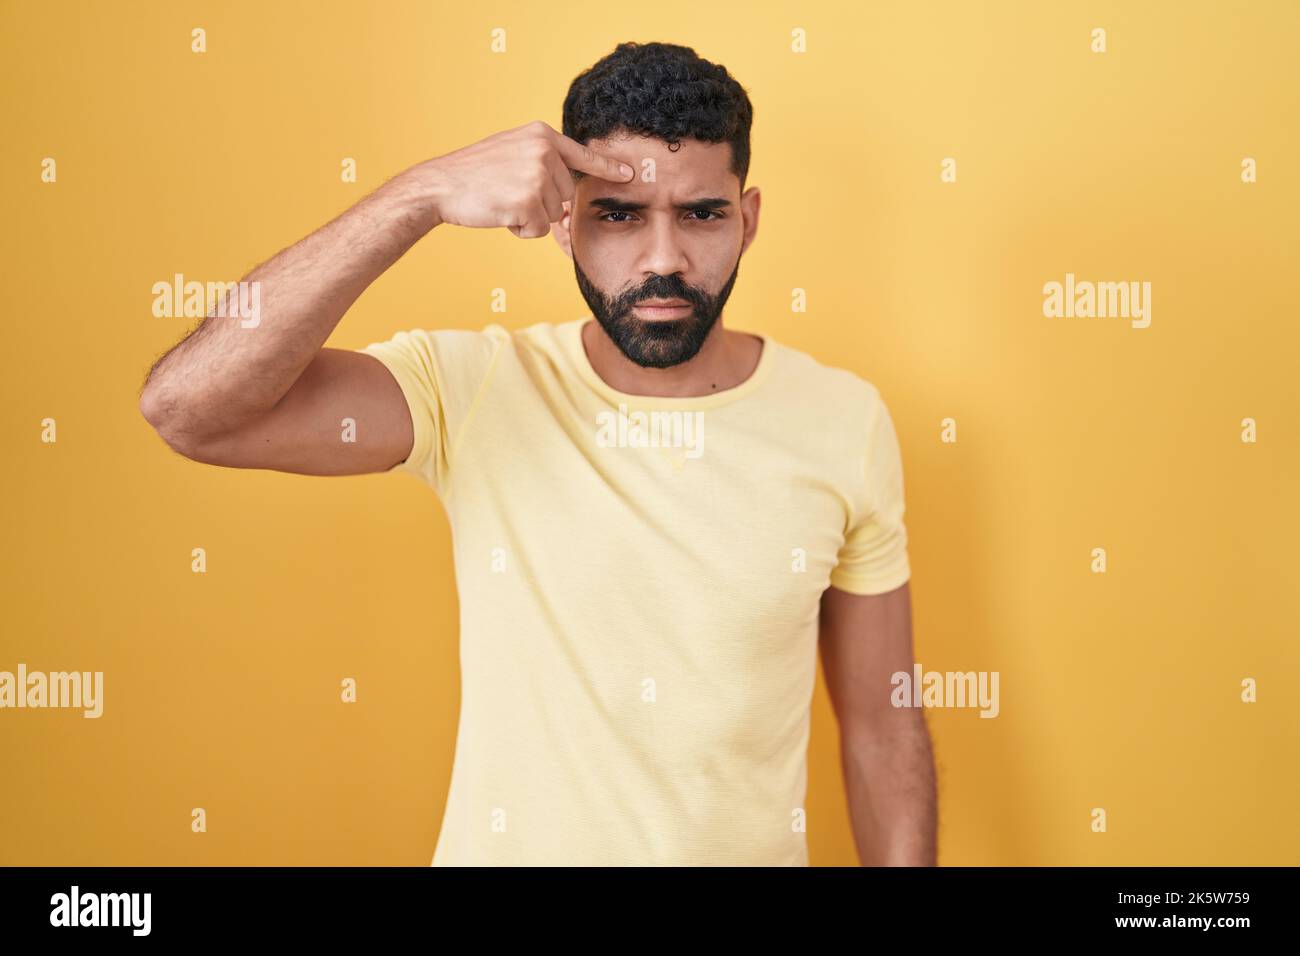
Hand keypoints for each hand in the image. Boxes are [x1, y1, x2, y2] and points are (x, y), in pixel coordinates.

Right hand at [418, 120, 634, 237]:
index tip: (630, 174)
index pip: (580, 154)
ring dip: (531, 218)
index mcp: (540, 135)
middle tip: (509, 194)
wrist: (440, 185)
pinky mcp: (528, 200)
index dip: (607, 167)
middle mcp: (543, 151)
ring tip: (502, 202)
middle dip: (542, 203)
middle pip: (566, 194)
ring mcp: (537, 175)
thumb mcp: (510, 151)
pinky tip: (500, 213)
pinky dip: (521, 230)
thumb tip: (567, 194)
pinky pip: (540, 228)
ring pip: (554, 214)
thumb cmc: (473, 174)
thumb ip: (541, 161)